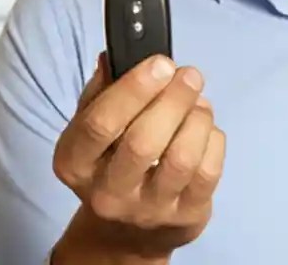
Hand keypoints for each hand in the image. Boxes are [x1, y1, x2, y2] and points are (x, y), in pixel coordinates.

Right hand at [50, 52, 225, 262]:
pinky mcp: (185, 217)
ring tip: (199, 101)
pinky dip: (213, 139)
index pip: (100, 124)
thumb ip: (101, 91)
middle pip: (143, 141)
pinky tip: (205, 128)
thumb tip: (116, 56)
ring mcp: (149, 209)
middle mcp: (107, 193)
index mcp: (74, 163)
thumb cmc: (108, 162)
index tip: (161, 63)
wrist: (125, 230)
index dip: (134, 89)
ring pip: (181, 157)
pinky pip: (208, 172)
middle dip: (173, 99)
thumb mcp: (90, 128)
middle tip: (189, 75)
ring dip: (197, 118)